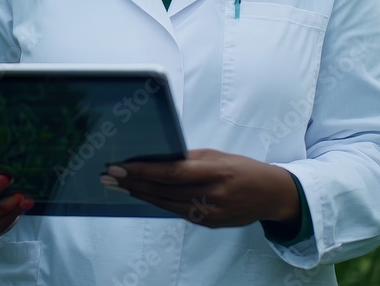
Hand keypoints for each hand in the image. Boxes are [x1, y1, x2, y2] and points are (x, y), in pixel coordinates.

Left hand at [100, 149, 299, 230]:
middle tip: (108, 177)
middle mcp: (211, 195)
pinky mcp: (208, 224)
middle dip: (133, 183)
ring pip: (166, 204)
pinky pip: (176, 211)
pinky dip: (157, 202)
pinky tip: (142, 195)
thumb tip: (158, 158)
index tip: (120, 167)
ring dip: (140, 194)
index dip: (143, 171)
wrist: (271, 195)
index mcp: (215, 172)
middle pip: (163, 190)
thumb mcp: (218, 155)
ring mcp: (210, 213)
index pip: (171, 172)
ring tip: (118, 186)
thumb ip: (189, 158)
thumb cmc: (243, 168)